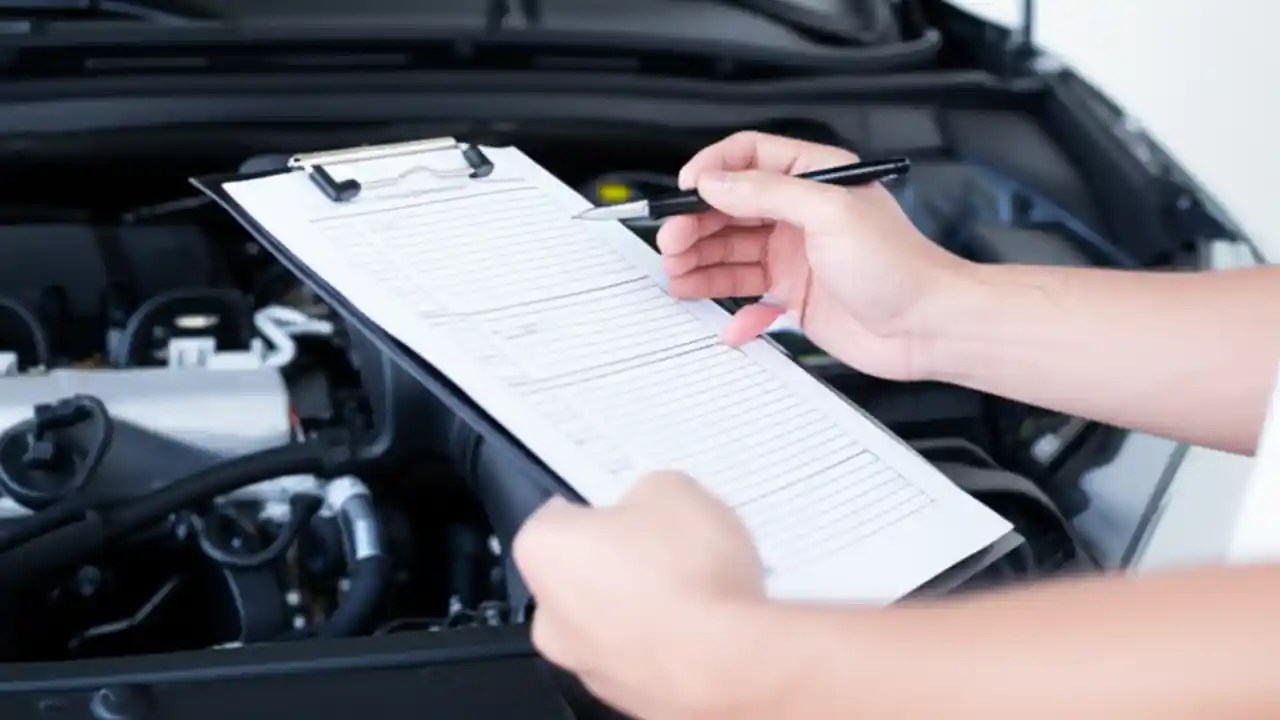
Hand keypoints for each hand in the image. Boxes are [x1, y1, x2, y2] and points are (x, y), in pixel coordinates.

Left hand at [513, 472, 782, 719]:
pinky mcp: (625, 698)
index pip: (558, 516)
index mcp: (543, 550)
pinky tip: (706, 625)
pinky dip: (668, 640)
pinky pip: (644, 654)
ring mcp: (586, 664)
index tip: (633, 506)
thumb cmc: (687, 573)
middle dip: (621, 558)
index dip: (602, 506)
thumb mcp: (673, 488)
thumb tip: (654, 505)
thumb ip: (648, 491)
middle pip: (582, 571)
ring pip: (613, 617)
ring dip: (645, 602)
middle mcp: (550, 615)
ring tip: (698, 586)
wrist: (727, 663)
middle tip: (669, 545)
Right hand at [658, 131, 969, 380]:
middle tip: (671, 243)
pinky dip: (735, 312)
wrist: (929, 327)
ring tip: (676, 278)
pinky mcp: (795, 297)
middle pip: (729, 210)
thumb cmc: (899, 266)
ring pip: (731, 255)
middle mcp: (800, 215)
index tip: (685, 192)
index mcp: (813, 179)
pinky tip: (730, 322)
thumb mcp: (829, 213)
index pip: (748, 158)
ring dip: (700, 265)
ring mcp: (795, 257)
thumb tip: (715, 182)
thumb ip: (767, 193)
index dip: (711, 171)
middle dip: (694, 224)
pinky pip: (750, 299)